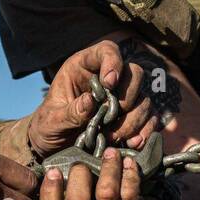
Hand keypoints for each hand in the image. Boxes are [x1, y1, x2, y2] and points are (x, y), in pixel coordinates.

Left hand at [26, 39, 158, 156]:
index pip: (107, 50)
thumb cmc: (48, 127)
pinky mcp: (132, 120)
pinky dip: (146, 132)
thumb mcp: (51, 121)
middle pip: (134, 73)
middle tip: (111, 118)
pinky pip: (151, 120)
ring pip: (144, 99)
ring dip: (134, 120)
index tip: (109, 83)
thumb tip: (90, 101)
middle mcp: (107, 80)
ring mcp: (122, 99)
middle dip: (127, 96)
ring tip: (115, 138)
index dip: (113, 61)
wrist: (53, 149)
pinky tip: (133, 144)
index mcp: (83, 68)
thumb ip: (68, 113)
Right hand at [37, 147, 163, 199]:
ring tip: (109, 153)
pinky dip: (128, 174)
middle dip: (78, 176)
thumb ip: (65, 198)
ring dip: (107, 168)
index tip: (53, 171)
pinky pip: (130, 193)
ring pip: (106, 195)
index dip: (49, 193)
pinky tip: (127, 162)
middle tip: (81, 164)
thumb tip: (53, 168)